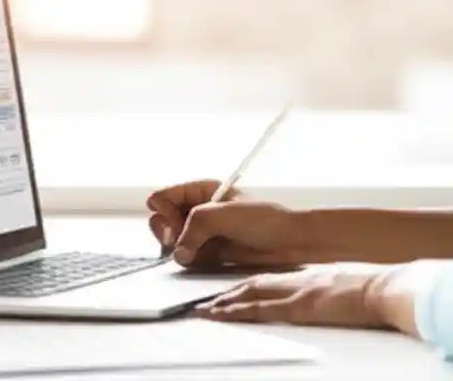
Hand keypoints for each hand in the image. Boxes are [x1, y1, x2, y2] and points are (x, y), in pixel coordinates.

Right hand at [146, 179, 306, 267]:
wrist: (290, 242)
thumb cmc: (263, 219)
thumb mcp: (222, 214)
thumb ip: (193, 226)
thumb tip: (177, 252)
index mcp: (202, 190)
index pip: (164, 197)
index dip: (163, 210)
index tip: (175, 221)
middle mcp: (199, 210)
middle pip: (162, 219)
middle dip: (166, 231)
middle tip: (177, 239)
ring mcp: (204, 233)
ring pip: (172, 242)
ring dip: (177, 248)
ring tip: (192, 252)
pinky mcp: (210, 254)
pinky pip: (187, 258)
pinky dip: (188, 261)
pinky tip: (199, 261)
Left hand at [196, 267, 389, 327]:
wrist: (384, 288)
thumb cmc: (373, 291)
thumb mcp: (346, 290)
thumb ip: (331, 294)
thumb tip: (330, 300)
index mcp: (308, 279)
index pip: (269, 281)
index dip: (247, 287)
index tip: (230, 294)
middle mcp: (297, 282)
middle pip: (253, 285)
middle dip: (228, 295)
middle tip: (206, 304)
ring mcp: (296, 293)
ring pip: (250, 294)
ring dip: (225, 302)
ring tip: (203, 311)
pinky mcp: (298, 307)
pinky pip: (260, 310)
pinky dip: (237, 312)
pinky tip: (222, 315)